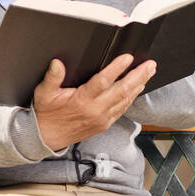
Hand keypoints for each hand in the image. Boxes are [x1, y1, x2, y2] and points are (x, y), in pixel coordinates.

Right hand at [33, 54, 155, 151]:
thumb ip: (52, 77)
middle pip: (122, 90)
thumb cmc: (47, 113)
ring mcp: (102, 118)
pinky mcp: (105, 124)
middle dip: (138, 76)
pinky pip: (122, 109)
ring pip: (125, 100)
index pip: (103, 82)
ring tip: (149, 72)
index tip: (127, 58)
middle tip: (150, 64)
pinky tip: (138, 88)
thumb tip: (57, 63)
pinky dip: (132, 98)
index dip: (116, 68)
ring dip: (139, 85)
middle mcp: (95, 110)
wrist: (47, 137)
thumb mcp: (44, 93)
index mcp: (82, 101)